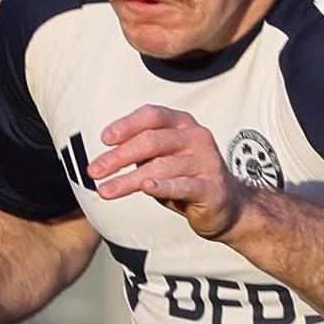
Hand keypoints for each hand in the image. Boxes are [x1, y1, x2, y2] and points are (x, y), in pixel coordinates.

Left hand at [87, 105, 251, 240]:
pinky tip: (145, 188)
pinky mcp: (211, 187)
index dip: (126, 125)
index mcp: (182, 123)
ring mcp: (206, 161)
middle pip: (152, 141)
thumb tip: (105, 158)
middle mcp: (196, 137)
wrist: (227, 207)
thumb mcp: (162, 159)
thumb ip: (142, 154)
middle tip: (95, 171)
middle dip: (118, 156)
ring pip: (161, 166)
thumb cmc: (187, 179)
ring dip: (128, 180)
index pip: (151, 116)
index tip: (105, 139)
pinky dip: (162, 187)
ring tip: (106, 190)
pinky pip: (182, 185)